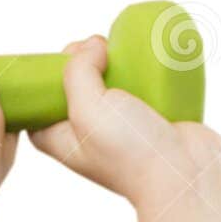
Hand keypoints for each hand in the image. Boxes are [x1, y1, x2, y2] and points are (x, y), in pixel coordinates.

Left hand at [27, 35, 220, 214]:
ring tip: (120, 50)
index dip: (46, 73)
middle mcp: (84, 134)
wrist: (182, 175)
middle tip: (99, 51)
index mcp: (60, 139)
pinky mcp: (144, 118)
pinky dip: (137, 69)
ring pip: (105, 79)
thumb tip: (94, 46)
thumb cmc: (130, 153)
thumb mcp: (87, 107)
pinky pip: (134, 84)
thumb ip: (78, 70)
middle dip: (81, 58)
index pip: (38, 100)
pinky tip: (142, 58)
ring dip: (111, 59)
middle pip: (71, 83)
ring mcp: (116, 126)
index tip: (66, 57)